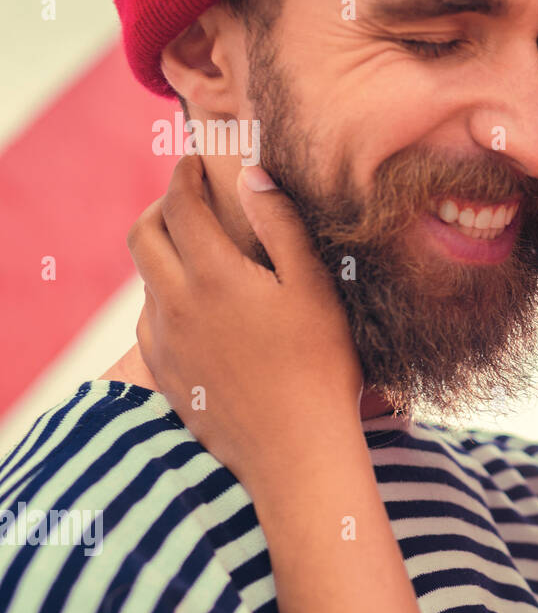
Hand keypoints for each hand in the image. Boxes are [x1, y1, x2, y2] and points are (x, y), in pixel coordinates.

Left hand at [128, 154, 363, 487]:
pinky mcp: (165, 374)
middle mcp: (175, 304)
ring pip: (145, 280)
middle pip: (142, 235)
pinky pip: (149, 322)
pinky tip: (199, 308)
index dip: (185, 174)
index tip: (196, 161)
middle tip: (190, 199)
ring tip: (200, 252)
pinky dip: (165, 298)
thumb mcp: (314, 287)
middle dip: (162, 206)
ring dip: (163, 254)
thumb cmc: (320, 366)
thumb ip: (281, 225)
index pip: (181, 204)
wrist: (296, 451)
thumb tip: (252, 176)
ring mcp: (164, 342)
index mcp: (213, 275)